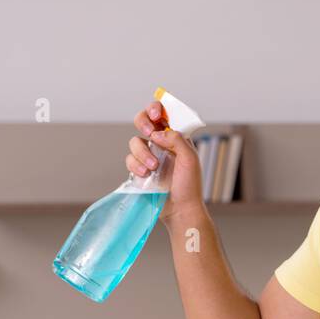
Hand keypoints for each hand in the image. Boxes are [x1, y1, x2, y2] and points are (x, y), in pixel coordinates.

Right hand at [127, 100, 204, 224]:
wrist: (180, 209)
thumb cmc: (189, 185)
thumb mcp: (190, 159)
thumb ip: (176, 140)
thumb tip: (157, 133)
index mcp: (175, 137)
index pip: (163, 114)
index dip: (156, 109)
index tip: (156, 116)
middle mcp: (160, 143)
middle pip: (143, 120)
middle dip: (143, 121)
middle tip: (148, 132)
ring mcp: (148, 155)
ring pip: (135, 141)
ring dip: (142, 152)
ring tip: (153, 167)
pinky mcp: (138, 169)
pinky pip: (129, 159)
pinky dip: (136, 165)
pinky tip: (145, 174)